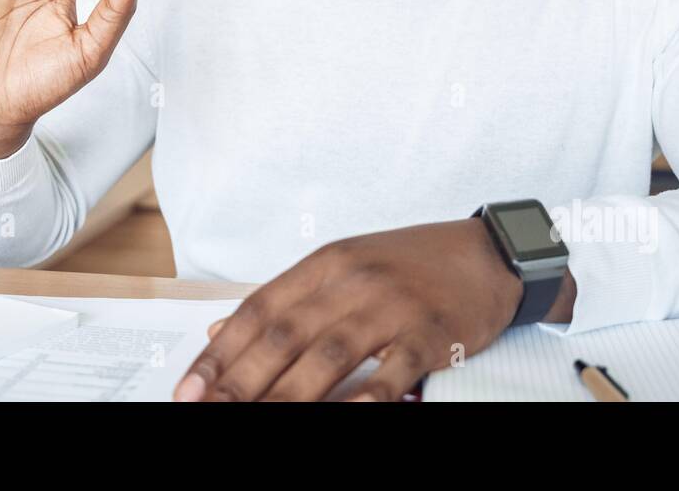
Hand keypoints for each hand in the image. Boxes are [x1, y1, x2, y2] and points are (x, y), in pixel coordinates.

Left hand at [174, 218, 576, 401]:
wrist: (489, 254)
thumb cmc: (412, 263)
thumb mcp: (344, 266)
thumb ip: (287, 299)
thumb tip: (220, 330)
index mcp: (326, 263)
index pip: (259, 309)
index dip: (220, 353)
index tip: (189, 389)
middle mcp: (353, 280)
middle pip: (284, 335)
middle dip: (239, 382)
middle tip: (207, 412)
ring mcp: (392, 305)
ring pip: (328, 355)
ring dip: (286, 397)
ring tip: (251, 423)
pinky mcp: (430, 332)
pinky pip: (392, 371)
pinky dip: (365, 398)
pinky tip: (343, 417)